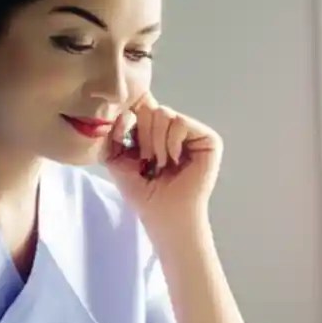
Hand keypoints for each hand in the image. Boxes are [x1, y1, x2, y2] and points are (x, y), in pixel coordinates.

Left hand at [104, 93, 222, 227]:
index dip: (130, 122)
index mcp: (155, 130)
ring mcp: (192, 133)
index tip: (129, 150)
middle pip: (151, 108)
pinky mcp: (209, 139)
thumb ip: (113, 132)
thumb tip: (124, 111)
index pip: (140, 108)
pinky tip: (176, 160)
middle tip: (148, 161)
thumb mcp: (115, 158)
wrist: (164, 214)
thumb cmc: (143, 193)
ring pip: (164, 113)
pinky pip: (181, 123)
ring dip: (157, 143)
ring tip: (162, 164)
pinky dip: (172, 142)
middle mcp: (174, 129)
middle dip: (143, 137)